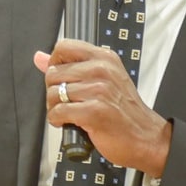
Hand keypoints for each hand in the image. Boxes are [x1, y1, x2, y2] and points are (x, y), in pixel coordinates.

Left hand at [36, 40, 171, 175]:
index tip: (61, 78)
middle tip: (67, 102)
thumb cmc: (126, 113)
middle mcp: (102, 70)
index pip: (64, 47)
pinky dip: (58, 121)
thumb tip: (40, 58)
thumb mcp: (103, 81)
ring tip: (70, 114)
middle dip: (53, 91)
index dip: (55, 64)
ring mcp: (99, 90)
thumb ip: (69, 66)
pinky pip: (58, 112)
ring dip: (55, 108)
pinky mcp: (93, 112)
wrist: (146, 138)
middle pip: (53, 73)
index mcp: (105, 58)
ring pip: (53, 94)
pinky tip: (69, 122)